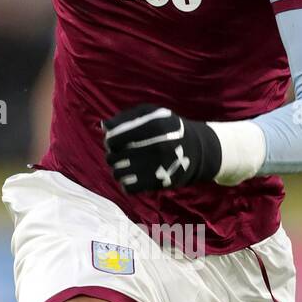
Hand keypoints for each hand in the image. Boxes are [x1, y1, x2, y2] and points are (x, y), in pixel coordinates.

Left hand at [102, 103, 221, 191]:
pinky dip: (126, 184)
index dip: (109, 141)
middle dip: (112, 156)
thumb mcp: (152, 114)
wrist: (197, 149)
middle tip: (117, 155)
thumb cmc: (169, 128)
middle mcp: (156, 146)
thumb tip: (104, 126)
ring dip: (117, 171)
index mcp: (153, 126)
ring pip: (119, 174)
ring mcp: (158, 166)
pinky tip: (131, 178)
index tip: (113, 142)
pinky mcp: (160, 182)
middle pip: (114, 157)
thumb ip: (127, 118)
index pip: (115, 139)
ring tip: (122, 167)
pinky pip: (130, 188)